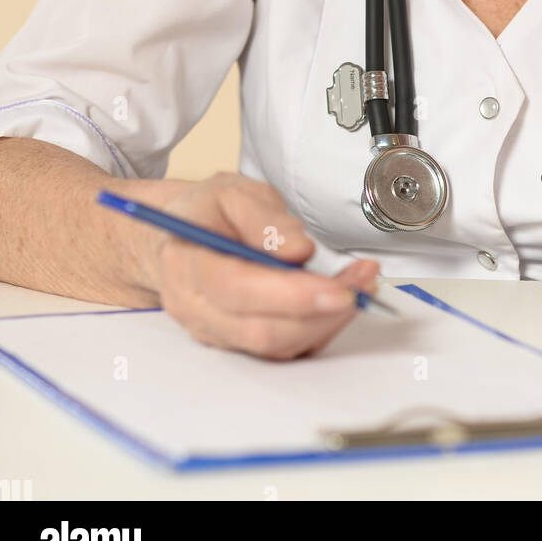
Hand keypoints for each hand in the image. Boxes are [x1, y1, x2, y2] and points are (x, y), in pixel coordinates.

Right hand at [127, 172, 380, 360]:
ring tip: (361, 284)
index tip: (338, 288)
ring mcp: (215, 333)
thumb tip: (298, 250)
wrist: (179, 237)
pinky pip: (284, 349)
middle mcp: (196, 309)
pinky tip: (342, 299)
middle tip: (362, 283)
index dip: (291, 295)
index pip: (238, 290)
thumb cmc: (205, 213)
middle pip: (262, 330)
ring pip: (277, 347)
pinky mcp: (238, 344)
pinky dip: (320, 328)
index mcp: (187, 264)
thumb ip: (261, 217)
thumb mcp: (229, 191)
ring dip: (328, 321)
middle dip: (321, 312)